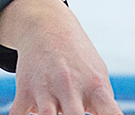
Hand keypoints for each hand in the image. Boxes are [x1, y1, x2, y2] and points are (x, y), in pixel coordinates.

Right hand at [0, 0, 122, 114]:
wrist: (47, 27)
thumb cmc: (78, 58)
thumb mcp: (98, 75)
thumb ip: (104, 105)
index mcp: (95, 87)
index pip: (110, 114)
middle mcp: (71, 87)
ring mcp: (46, 90)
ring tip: (54, 111)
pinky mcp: (24, 91)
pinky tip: (28, 112)